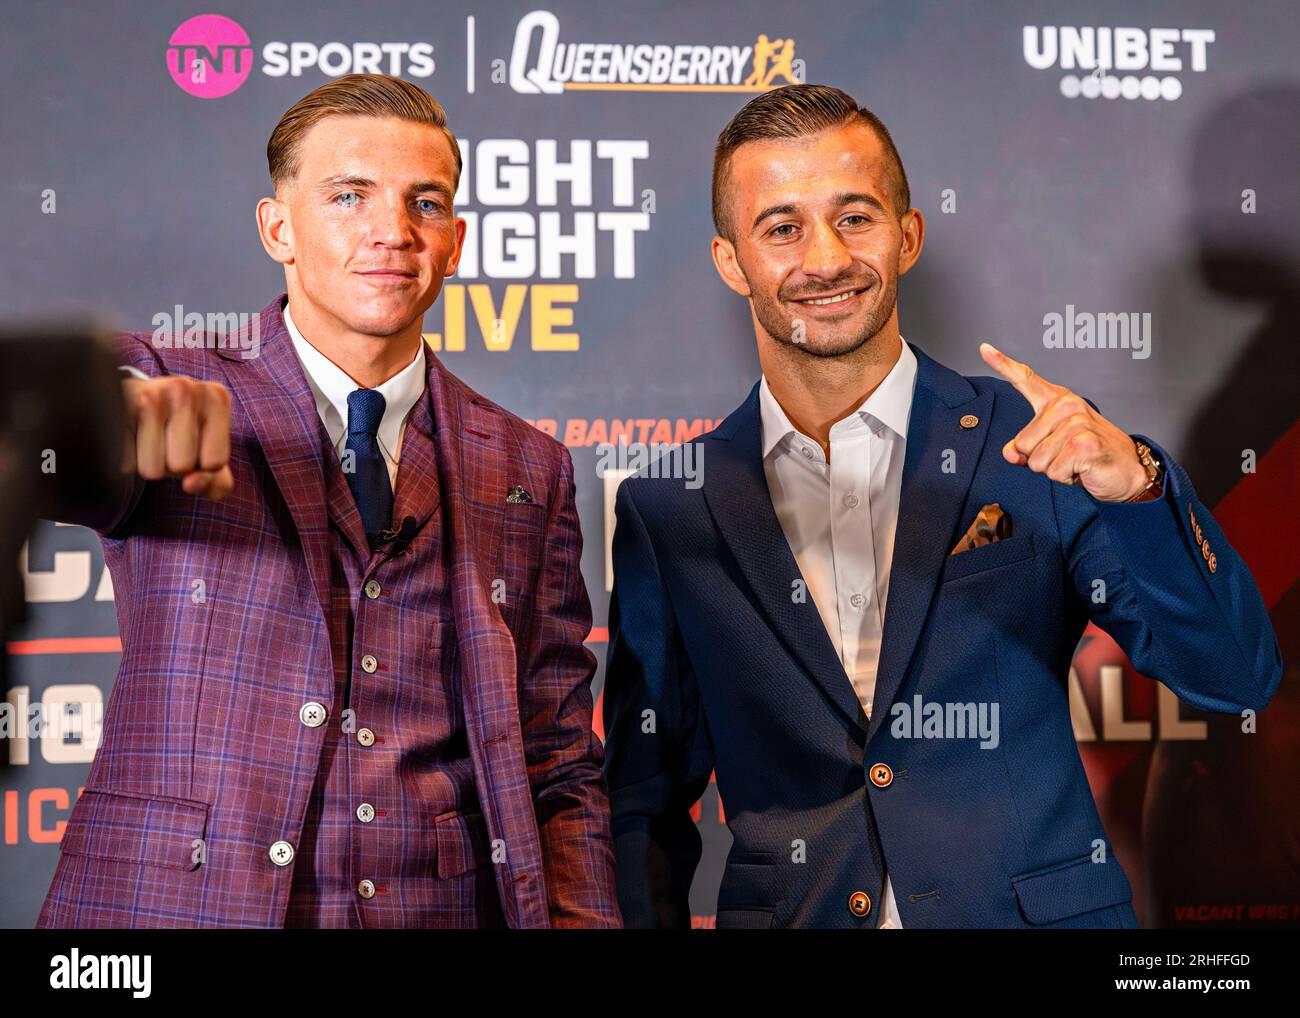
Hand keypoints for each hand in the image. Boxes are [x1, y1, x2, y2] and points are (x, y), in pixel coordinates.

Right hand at [122, 376, 234, 499]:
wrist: (142, 399)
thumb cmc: (185, 433)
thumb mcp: (211, 454)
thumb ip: (216, 482)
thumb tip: (191, 484)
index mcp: (216, 398)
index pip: (214, 463)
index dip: (203, 465)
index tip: (197, 445)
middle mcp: (184, 389)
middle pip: (182, 465)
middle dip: (175, 466)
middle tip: (169, 442)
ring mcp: (147, 395)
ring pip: (152, 469)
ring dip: (151, 465)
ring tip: (152, 439)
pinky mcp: (116, 409)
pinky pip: (125, 462)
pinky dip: (128, 461)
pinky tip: (132, 438)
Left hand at [979, 343, 1148, 501]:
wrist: (1128, 471)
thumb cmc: (1087, 456)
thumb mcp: (1050, 449)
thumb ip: (1024, 448)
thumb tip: (1009, 453)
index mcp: (1056, 400)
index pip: (1024, 379)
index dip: (1002, 364)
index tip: (983, 347)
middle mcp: (1066, 405)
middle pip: (1022, 444)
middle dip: (1040, 460)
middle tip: (1067, 455)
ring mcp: (1077, 422)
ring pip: (1036, 461)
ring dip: (1053, 470)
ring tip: (1075, 461)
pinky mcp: (1084, 443)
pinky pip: (1053, 472)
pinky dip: (1065, 478)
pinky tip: (1083, 468)